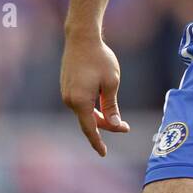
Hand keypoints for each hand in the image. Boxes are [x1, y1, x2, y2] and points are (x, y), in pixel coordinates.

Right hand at [60, 30, 129, 155]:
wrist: (81, 38)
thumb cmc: (100, 58)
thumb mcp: (111, 83)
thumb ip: (111, 107)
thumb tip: (115, 125)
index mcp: (80, 101)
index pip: (90, 129)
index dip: (97, 142)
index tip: (103, 153)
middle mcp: (69, 100)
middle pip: (88, 121)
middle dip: (106, 125)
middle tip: (126, 126)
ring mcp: (66, 93)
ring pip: (85, 112)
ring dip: (99, 115)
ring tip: (116, 113)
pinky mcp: (67, 87)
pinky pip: (80, 103)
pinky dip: (92, 107)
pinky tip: (103, 101)